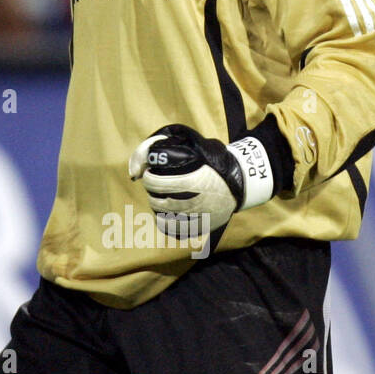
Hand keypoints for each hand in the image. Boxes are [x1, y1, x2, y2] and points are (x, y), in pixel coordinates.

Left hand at [128, 124, 275, 236]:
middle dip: (152, 192)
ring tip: (160, 196)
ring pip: (165, 218)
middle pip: (160, 202)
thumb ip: (156, 146)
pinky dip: (164, 222)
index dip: (149, 178)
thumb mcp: (189, 143)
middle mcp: (200, 202)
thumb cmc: (209, 160)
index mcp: (198, 180)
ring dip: (157, 206)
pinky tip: (164, 212)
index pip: (160, 183)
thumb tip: (134, 172)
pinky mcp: (203, 228)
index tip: (150, 172)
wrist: (240, 182)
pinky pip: (174, 230)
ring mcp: (202, 218)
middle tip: (155, 184)